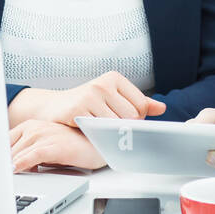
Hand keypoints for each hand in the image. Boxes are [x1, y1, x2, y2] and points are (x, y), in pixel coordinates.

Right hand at [8, 72, 165, 127]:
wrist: (52, 107)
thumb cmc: (86, 103)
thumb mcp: (113, 98)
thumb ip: (138, 103)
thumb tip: (162, 108)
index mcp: (114, 78)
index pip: (142, 105)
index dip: (135, 119)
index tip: (121, 119)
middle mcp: (103, 84)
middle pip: (132, 116)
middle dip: (123, 126)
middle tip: (108, 125)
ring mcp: (90, 96)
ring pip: (117, 125)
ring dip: (109, 132)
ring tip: (97, 126)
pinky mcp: (78, 110)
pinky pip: (99, 130)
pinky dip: (96, 135)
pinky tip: (87, 129)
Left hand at [10, 121, 106, 171]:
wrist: (98, 143)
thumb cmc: (74, 145)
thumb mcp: (47, 146)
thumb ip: (29, 154)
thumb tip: (13, 170)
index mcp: (30, 126)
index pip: (3, 142)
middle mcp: (34, 128)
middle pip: (8, 150)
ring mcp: (43, 135)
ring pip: (16, 154)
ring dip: (6, 168)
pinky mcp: (53, 146)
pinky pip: (30, 157)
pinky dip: (19, 165)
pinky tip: (14, 172)